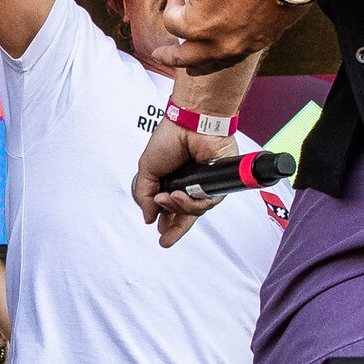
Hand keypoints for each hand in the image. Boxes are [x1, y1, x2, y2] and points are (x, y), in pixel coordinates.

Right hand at [131, 115, 236, 247]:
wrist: (190, 124)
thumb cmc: (170, 138)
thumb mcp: (146, 169)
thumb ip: (145, 195)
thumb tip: (148, 216)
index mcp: (172, 182)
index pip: (170, 208)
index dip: (166, 221)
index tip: (159, 231)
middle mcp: (190, 185)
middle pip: (185, 215)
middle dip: (175, 228)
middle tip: (166, 238)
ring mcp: (204, 185)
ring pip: (194, 211)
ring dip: (178, 208)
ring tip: (167, 197)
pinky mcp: (218, 184)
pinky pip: (207, 203)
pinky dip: (192, 202)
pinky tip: (179, 195)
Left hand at [152, 0, 299, 72]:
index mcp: (196, 25)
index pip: (172, 21)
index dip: (171, 0)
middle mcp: (219, 43)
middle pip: (187, 57)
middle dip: (171, 56)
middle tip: (160, 56)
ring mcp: (245, 44)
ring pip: (217, 62)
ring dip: (201, 64)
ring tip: (192, 68)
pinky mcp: (266, 39)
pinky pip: (241, 54)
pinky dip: (227, 54)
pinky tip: (224, 54)